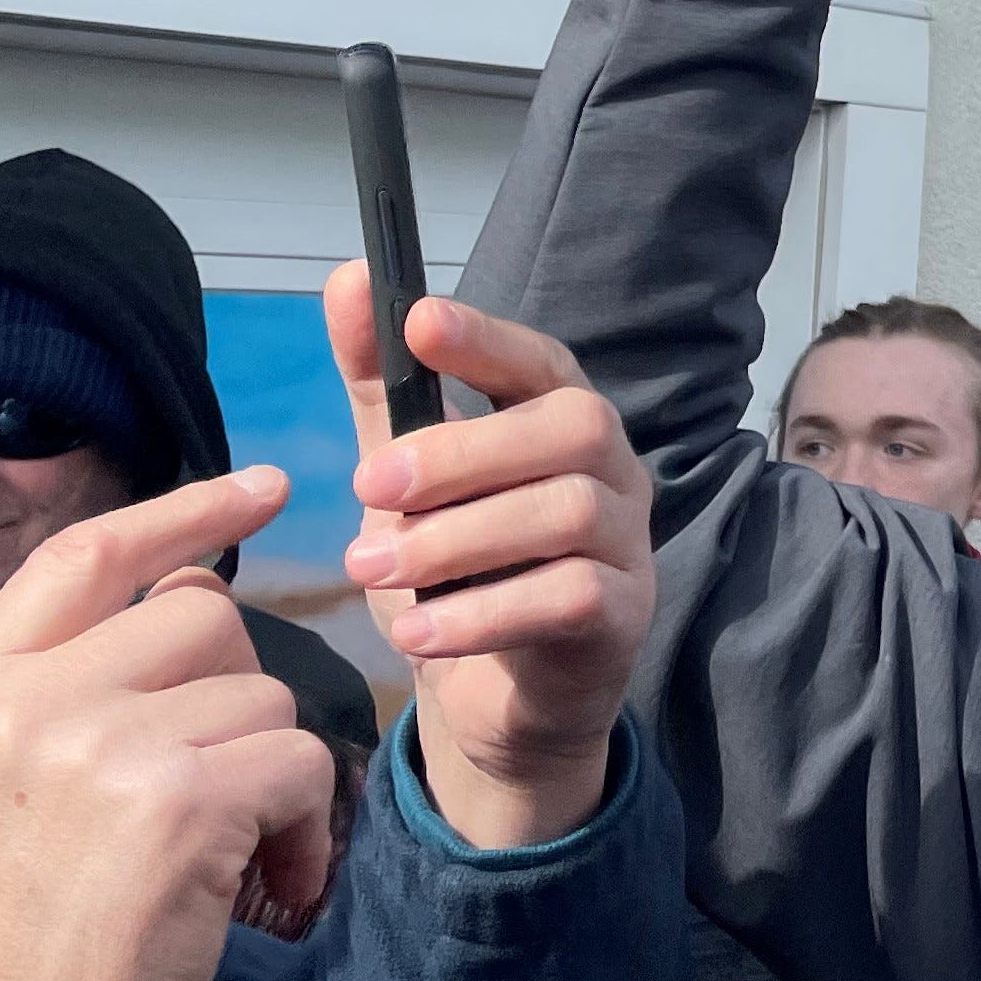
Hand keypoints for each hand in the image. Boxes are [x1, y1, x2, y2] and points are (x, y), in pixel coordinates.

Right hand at [0, 469, 337, 980]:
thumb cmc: (15, 963)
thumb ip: (66, 692)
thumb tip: (193, 591)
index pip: (87, 552)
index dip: (186, 511)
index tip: (268, 486)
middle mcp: (23, 703)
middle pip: (203, 619)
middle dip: (238, 700)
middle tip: (212, 800)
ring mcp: (98, 746)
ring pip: (262, 692)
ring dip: (272, 775)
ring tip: (221, 865)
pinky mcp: (179, 799)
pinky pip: (299, 761)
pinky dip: (303, 830)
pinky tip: (257, 895)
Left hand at [335, 277, 648, 849]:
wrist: (494, 703)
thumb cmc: (456, 573)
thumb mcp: (405, 481)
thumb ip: (381, 389)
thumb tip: (350, 277)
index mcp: (559, 423)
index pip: (541, 361)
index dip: (488, 338)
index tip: (418, 321)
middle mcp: (614, 470)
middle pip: (571, 428)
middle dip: (464, 451)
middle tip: (365, 486)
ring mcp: (630, 543)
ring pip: (568, 511)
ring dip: (458, 538)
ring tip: (371, 568)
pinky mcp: (626, 617)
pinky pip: (572, 597)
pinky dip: (484, 613)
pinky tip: (416, 634)